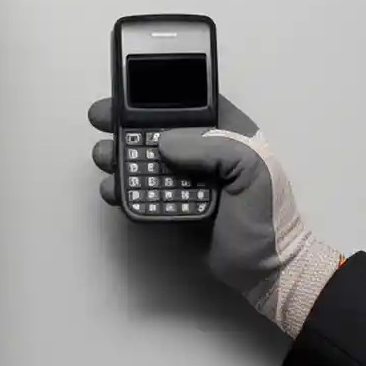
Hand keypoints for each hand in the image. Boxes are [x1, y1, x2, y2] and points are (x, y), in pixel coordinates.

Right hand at [88, 96, 342, 336]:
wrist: (266, 272)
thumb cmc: (266, 217)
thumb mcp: (254, 171)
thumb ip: (214, 148)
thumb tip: (162, 143)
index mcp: (227, 133)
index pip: (191, 101)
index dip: (158, 94)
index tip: (128, 94)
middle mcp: (202, 151)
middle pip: (157, 127)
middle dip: (124, 122)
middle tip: (99, 120)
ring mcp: (185, 179)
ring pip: (143, 158)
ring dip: (118, 154)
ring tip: (104, 158)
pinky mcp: (171, 205)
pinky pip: (140, 190)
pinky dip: (122, 187)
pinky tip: (113, 189)